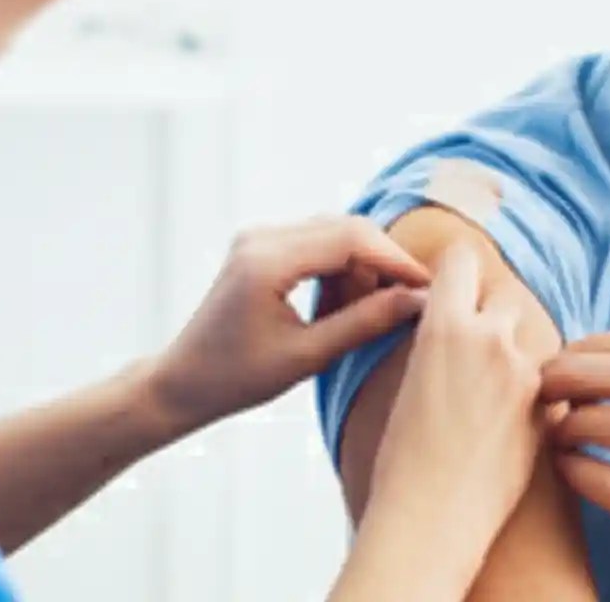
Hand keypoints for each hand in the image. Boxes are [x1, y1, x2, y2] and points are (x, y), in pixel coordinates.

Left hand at [145, 216, 430, 433]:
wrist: (181, 382)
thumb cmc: (235, 378)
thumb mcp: (307, 356)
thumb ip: (365, 323)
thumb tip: (418, 301)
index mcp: (267, 261)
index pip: (351, 238)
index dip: (396, 259)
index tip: (428, 286)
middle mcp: (261, 237)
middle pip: (345, 228)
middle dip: (384, 260)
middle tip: (411, 298)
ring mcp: (258, 238)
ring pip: (333, 232)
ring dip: (362, 264)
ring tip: (377, 308)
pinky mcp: (260, 247)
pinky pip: (315, 242)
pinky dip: (340, 266)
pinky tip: (348, 302)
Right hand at [352, 245, 544, 595]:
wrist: (428, 520)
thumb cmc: (399, 461)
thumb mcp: (405, 381)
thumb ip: (437, 341)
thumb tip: (448, 321)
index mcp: (441, 326)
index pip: (461, 259)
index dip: (457, 272)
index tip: (453, 289)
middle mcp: (488, 340)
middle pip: (505, 293)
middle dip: (493, 312)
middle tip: (477, 345)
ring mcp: (525, 375)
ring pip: (532, 337)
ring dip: (518, 351)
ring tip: (492, 390)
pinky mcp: (548, 410)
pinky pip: (550, 379)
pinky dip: (537, 391)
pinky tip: (511, 421)